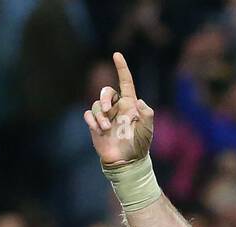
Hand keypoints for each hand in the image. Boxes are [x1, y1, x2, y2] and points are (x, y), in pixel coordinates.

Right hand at [84, 51, 153, 166]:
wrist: (126, 162)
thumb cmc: (138, 146)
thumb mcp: (147, 131)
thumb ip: (147, 115)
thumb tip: (139, 102)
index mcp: (129, 105)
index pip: (125, 82)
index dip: (121, 68)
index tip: (116, 54)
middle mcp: (117, 107)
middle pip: (106, 91)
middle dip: (105, 98)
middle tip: (107, 110)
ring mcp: (105, 116)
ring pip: (96, 105)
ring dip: (100, 116)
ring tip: (106, 129)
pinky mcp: (95, 124)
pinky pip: (89, 114)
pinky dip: (92, 121)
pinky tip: (99, 131)